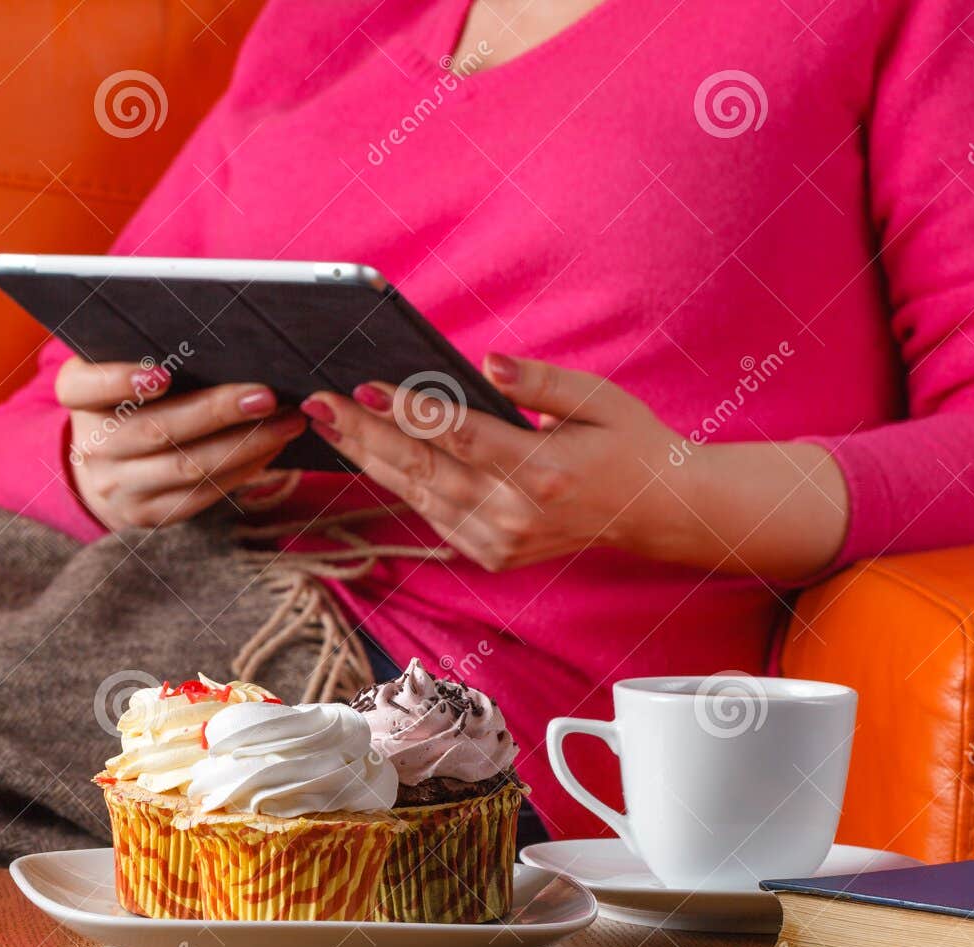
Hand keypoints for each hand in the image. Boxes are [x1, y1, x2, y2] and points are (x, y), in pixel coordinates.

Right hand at [58, 359, 306, 530]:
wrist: (107, 466)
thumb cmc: (131, 396)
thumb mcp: (123, 367)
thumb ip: (152, 350)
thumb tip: (230, 343)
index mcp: (78, 395)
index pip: (84, 386)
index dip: (119, 381)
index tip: (162, 374)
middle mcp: (90, 443)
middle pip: (155, 430)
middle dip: (216, 412)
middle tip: (265, 395)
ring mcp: (116, 485)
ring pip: (186, 466)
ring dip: (245, 444)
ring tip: (286, 421)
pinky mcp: (146, 514)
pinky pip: (200, 495)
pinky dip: (242, 469)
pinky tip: (271, 448)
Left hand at [300, 352, 847, 578]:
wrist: (655, 512)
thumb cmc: (628, 444)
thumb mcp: (598, 399)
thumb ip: (539, 382)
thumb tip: (489, 363)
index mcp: (543, 473)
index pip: (460, 438)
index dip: (408, 412)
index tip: (364, 387)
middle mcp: (516, 515)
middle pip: (423, 471)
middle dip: (365, 434)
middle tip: (318, 404)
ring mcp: (501, 542)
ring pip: (418, 497)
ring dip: (369, 460)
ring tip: (329, 425)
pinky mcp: (493, 556)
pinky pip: (433, 517)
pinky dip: (399, 487)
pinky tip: (368, 457)